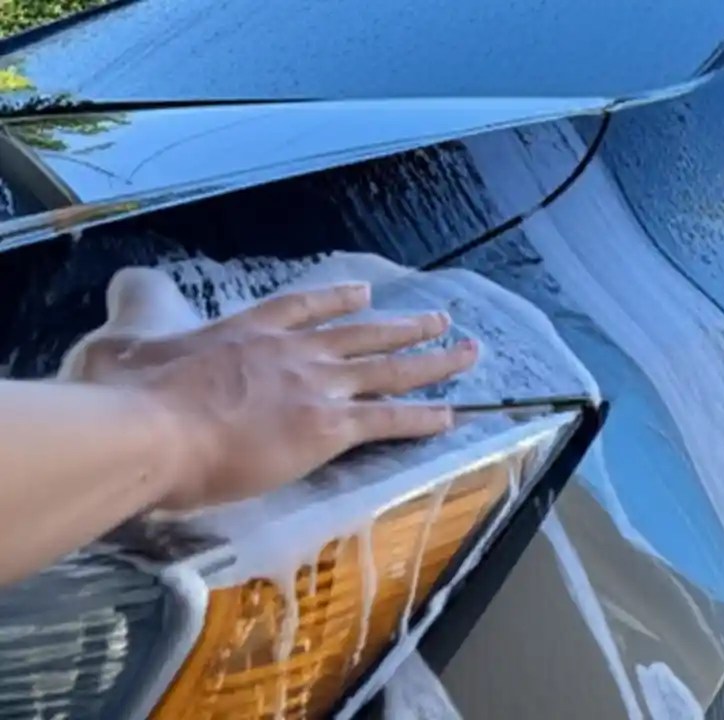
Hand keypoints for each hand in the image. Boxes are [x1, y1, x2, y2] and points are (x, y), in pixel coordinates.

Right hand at [64, 268, 477, 509]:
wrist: (150, 429)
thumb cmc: (128, 393)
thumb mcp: (121, 339)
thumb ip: (137, 314)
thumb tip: (131, 287)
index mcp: (246, 332)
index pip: (302, 309)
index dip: (337, 300)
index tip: (363, 293)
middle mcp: (291, 351)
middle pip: (362, 334)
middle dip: (404, 326)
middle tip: (440, 319)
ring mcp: (314, 385)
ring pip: (389, 369)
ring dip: (433, 360)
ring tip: (467, 351)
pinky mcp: (327, 425)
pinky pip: (388, 419)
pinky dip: (422, 416)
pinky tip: (450, 415)